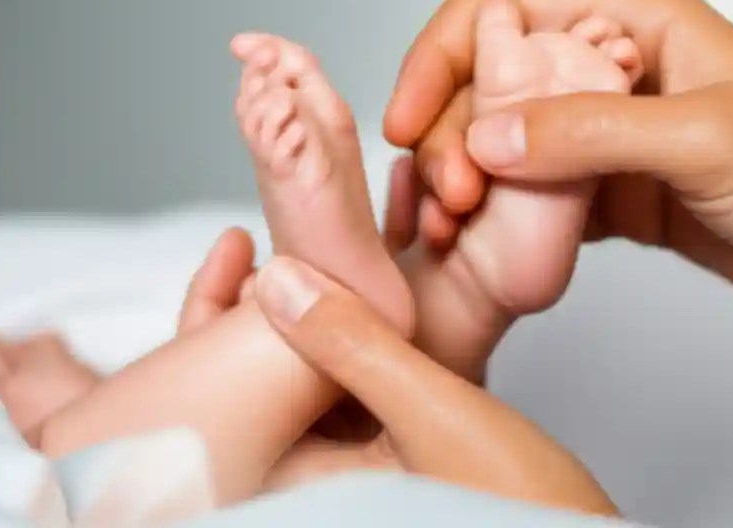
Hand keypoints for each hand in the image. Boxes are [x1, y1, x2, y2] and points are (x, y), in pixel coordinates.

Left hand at [252, 256, 617, 516]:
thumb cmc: (520, 507)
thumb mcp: (430, 411)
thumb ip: (353, 344)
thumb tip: (281, 277)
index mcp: (303, 481)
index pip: (225, 397)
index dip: (212, 316)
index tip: (237, 245)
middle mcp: (320, 475)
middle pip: (258, 380)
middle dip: (261, 303)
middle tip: (270, 232)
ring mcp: (356, 465)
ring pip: (309, 374)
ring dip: (315, 307)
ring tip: (325, 240)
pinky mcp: (392, 451)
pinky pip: (355, 379)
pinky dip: (359, 327)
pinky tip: (377, 280)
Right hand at [385, 0, 732, 342]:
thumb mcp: (707, 142)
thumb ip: (590, 133)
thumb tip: (486, 139)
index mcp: (639, 18)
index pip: (502, 7)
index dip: (441, 57)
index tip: (409, 126)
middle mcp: (618, 64)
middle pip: (491, 78)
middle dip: (451, 135)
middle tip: (444, 201)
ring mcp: (616, 130)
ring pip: (506, 140)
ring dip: (467, 180)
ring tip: (448, 232)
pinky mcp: (620, 190)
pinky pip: (537, 193)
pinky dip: (501, 217)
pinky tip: (483, 246)